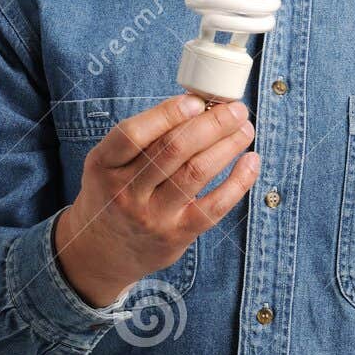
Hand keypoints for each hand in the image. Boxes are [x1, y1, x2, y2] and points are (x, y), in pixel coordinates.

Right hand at [54, 93, 259, 307]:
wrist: (103, 252)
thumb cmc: (115, 193)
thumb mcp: (109, 163)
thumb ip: (143, 137)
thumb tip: (197, 105)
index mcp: (104, 164)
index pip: (133, 133)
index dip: (168, 114)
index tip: (198, 101)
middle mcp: (126, 191)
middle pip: (173, 149)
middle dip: (211, 124)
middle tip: (236, 110)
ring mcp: (152, 215)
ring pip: (196, 172)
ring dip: (228, 145)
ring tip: (245, 129)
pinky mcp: (177, 234)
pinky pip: (214, 206)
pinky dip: (238, 181)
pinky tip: (251, 161)